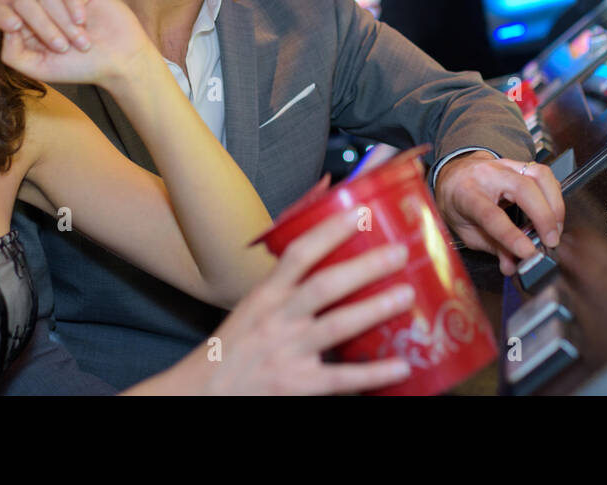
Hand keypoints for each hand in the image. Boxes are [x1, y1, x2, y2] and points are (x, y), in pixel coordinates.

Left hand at [0, 0, 155, 88]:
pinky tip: (84, 20)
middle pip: (23, 3)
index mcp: (24, 30)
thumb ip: (13, 54)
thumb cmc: (80, 67)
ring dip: (65, 24)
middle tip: (63, 47)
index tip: (15, 26)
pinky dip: (73, 5)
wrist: (119, 61)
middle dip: (43, 27)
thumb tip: (5, 29)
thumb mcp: (40, 69)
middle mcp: (39, 12)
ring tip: (83, 42)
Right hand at [197, 211, 414, 394]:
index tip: (360, 213)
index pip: (298, 254)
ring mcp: (287, 353)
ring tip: (405, 296)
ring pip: (336, 326)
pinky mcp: (297, 385)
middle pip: (324, 286)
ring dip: (374, 309)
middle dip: (365, 267)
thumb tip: (322, 252)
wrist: (201, 393)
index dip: (330, 231)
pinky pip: (341, 377)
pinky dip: (373, 372)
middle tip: (399, 253)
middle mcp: (276, 320)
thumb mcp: (253, 307)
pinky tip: (401, 365)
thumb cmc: (232, 349)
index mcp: (266, 295)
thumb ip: (286, 283)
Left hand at [435, 151, 564, 275]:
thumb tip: (512, 265)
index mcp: (467, 193)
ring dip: (554, 204)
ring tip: (555, 228)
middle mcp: (487, 174)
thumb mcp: (466, 231)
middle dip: (543, 217)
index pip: (491, 214)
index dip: (511, 235)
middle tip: (550, 241)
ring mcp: (505, 165)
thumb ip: (492, 247)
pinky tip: (553, 212)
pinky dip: (554, 195)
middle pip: (523, 188)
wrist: (454, 174)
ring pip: (539, 175)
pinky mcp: (520, 164)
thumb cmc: (459, 203)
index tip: (528, 252)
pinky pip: (544, 174)